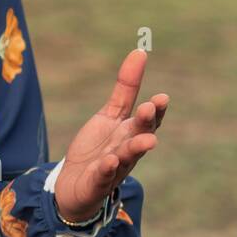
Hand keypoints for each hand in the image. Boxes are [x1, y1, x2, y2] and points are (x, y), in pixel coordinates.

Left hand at [53, 49, 168, 223]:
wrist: (74, 185)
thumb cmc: (99, 147)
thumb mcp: (111, 114)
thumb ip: (126, 87)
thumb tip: (140, 51)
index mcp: (132, 132)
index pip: (148, 120)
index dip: (156, 110)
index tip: (161, 97)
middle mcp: (128, 150)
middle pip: (140, 135)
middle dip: (146, 122)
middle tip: (150, 107)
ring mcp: (115, 168)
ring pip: (127, 157)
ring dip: (135, 148)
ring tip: (147, 141)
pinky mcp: (97, 183)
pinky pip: (103, 176)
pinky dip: (107, 169)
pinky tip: (110, 161)